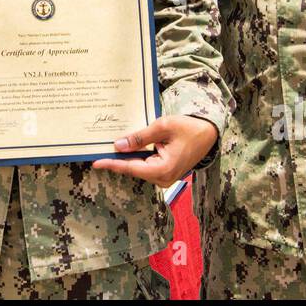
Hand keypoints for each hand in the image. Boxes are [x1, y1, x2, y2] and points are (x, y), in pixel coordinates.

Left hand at [90, 115, 217, 186]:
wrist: (209, 133)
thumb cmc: (189, 128)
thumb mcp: (162, 127)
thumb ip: (140, 138)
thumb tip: (118, 145)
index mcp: (163, 169)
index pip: (130, 167)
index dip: (112, 164)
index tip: (96, 162)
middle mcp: (163, 178)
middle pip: (133, 169)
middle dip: (116, 160)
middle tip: (97, 152)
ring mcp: (165, 177)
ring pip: (139, 168)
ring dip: (126, 159)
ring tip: (108, 150)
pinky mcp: (166, 172)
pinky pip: (146, 166)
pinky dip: (136, 158)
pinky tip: (126, 149)